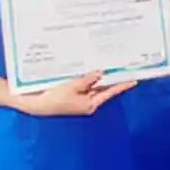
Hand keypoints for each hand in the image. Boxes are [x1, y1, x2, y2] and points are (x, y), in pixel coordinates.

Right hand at [14, 72, 135, 116]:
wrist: (35, 104)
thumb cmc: (53, 98)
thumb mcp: (71, 87)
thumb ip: (87, 80)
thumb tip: (101, 73)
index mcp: (90, 104)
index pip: (110, 92)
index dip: (122, 85)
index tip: (134, 80)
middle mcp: (88, 103)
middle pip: (104, 88)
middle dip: (112, 78)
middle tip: (124, 68)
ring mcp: (81, 99)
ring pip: (95, 86)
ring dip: (101, 76)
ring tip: (112, 65)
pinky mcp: (74, 95)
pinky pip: (86, 85)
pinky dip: (90, 78)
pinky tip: (93, 68)